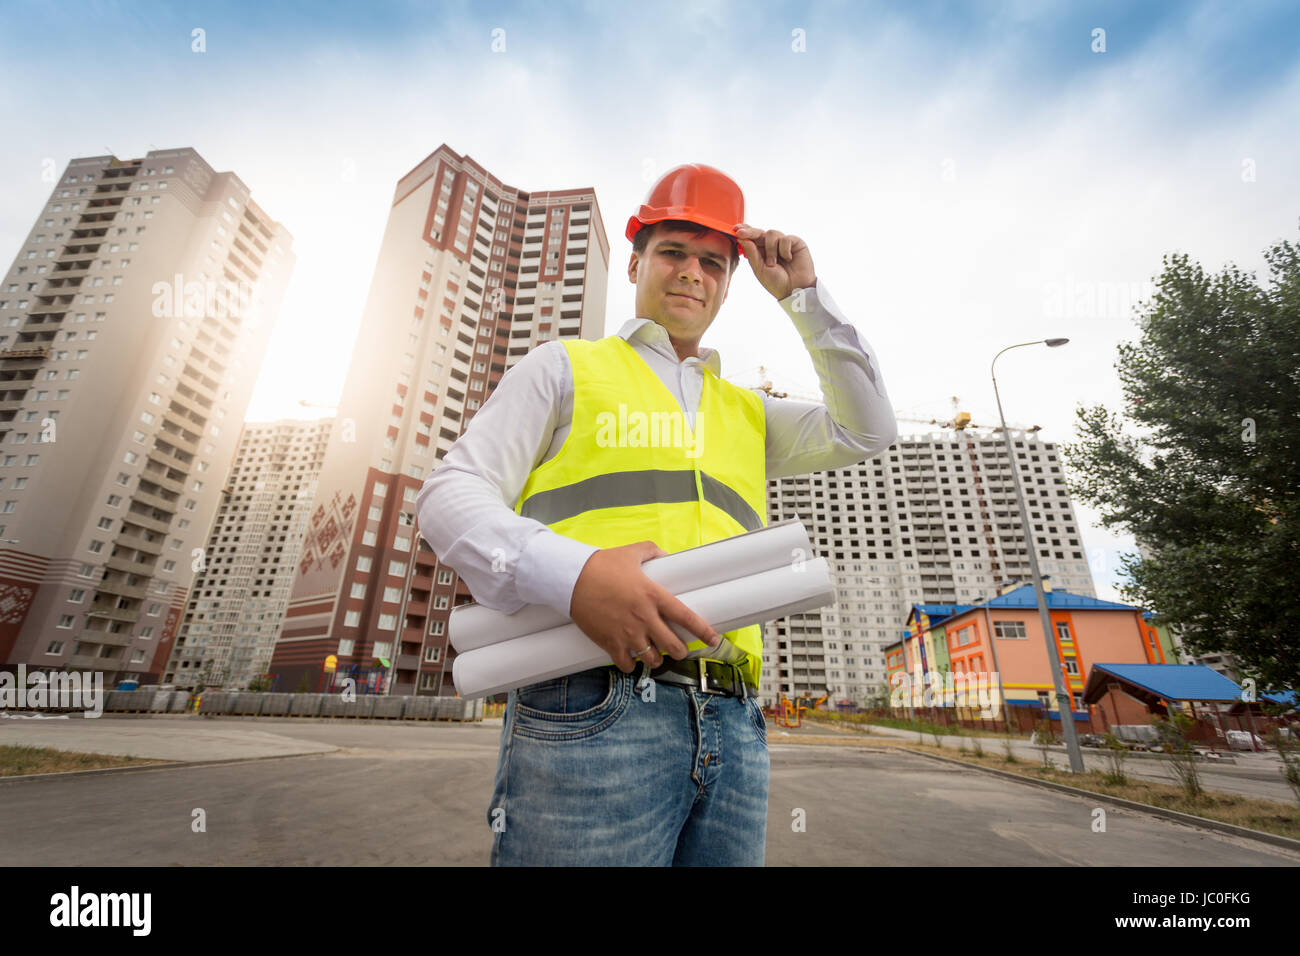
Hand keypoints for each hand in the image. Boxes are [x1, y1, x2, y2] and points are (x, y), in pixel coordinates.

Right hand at [568, 541, 720, 672]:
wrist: (572, 578)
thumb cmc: (601, 564)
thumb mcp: (631, 552)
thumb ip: (652, 551)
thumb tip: (666, 555)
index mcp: (654, 596)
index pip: (687, 618)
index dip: (703, 632)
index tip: (713, 639)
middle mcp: (644, 618)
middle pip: (673, 646)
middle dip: (680, 651)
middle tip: (679, 649)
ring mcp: (628, 633)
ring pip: (653, 659)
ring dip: (657, 659)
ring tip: (655, 654)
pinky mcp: (610, 643)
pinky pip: (627, 665)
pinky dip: (631, 665)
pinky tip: (631, 660)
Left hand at [735, 223, 816, 300]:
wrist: (795, 290)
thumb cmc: (777, 282)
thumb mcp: (760, 270)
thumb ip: (752, 254)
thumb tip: (742, 238)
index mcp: (761, 252)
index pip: (752, 238)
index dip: (744, 232)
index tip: (735, 229)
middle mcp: (771, 245)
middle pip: (759, 232)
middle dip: (750, 232)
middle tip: (740, 233)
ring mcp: (783, 243)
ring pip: (772, 233)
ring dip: (770, 249)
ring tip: (774, 263)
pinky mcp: (795, 242)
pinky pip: (785, 239)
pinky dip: (784, 249)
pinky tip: (788, 259)